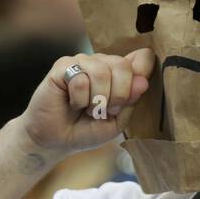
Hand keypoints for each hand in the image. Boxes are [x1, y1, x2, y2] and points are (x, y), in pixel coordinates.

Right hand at [17, 50, 154, 154]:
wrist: (56, 140)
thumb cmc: (86, 130)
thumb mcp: (117, 121)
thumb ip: (130, 101)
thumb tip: (143, 81)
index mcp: (119, 73)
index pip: (143, 58)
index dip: (142, 75)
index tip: (131, 98)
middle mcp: (102, 63)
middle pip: (123, 66)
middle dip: (117, 96)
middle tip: (105, 111)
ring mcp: (82, 62)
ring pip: (101, 71)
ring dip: (96, 100)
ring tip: (88, 109)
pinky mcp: (62, 66)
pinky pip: (80, 78)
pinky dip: (79, 99)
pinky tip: (72, 103)